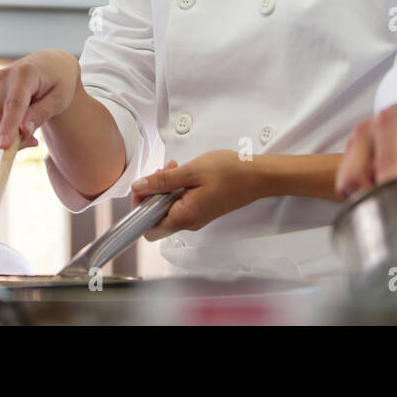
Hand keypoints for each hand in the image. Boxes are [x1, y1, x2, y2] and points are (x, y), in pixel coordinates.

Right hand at [0, 49, 78, 149]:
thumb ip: (41, 114)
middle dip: (13, 137)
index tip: (4, 146)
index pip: (14, 104)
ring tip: (32, 134)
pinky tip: (24, 122)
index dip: (9, 126)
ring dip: (10, 133)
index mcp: (25, 73)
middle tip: (34, 143)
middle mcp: (5, 76)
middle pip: (0, 115)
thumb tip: (22, 131)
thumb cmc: (60, 81)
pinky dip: (7, 126)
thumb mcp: (59, 99)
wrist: (53, 63)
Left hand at [129, 152, 263, 240]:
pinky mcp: (202, 210)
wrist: (257, 176)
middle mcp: (189, 222)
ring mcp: (196, 217)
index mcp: (184, 217)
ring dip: (165, 188)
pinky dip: (176, 189)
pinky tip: (184, 174)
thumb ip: (163, 181)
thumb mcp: (192, 171)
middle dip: (153, 193)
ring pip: (168, 209)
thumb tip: (139, 187)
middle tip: (162, 171)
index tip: (143, 186)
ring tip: (174, 168)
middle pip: (156, 218)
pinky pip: (180, 204)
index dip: (139, 208)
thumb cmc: (230, 173)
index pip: (148, 228)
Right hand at [335, 78, 396, 197]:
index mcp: (389, 123)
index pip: (384, 166)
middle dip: (371, 196)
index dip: (390, 192)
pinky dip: (361, 188)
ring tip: (390, 189)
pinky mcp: (349, 151)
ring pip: (346, 181)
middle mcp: (365, 130)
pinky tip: (381, 182)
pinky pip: (347, 179)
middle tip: (394, 202)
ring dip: (364, 193)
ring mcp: (354, 139)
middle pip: (353, 177)